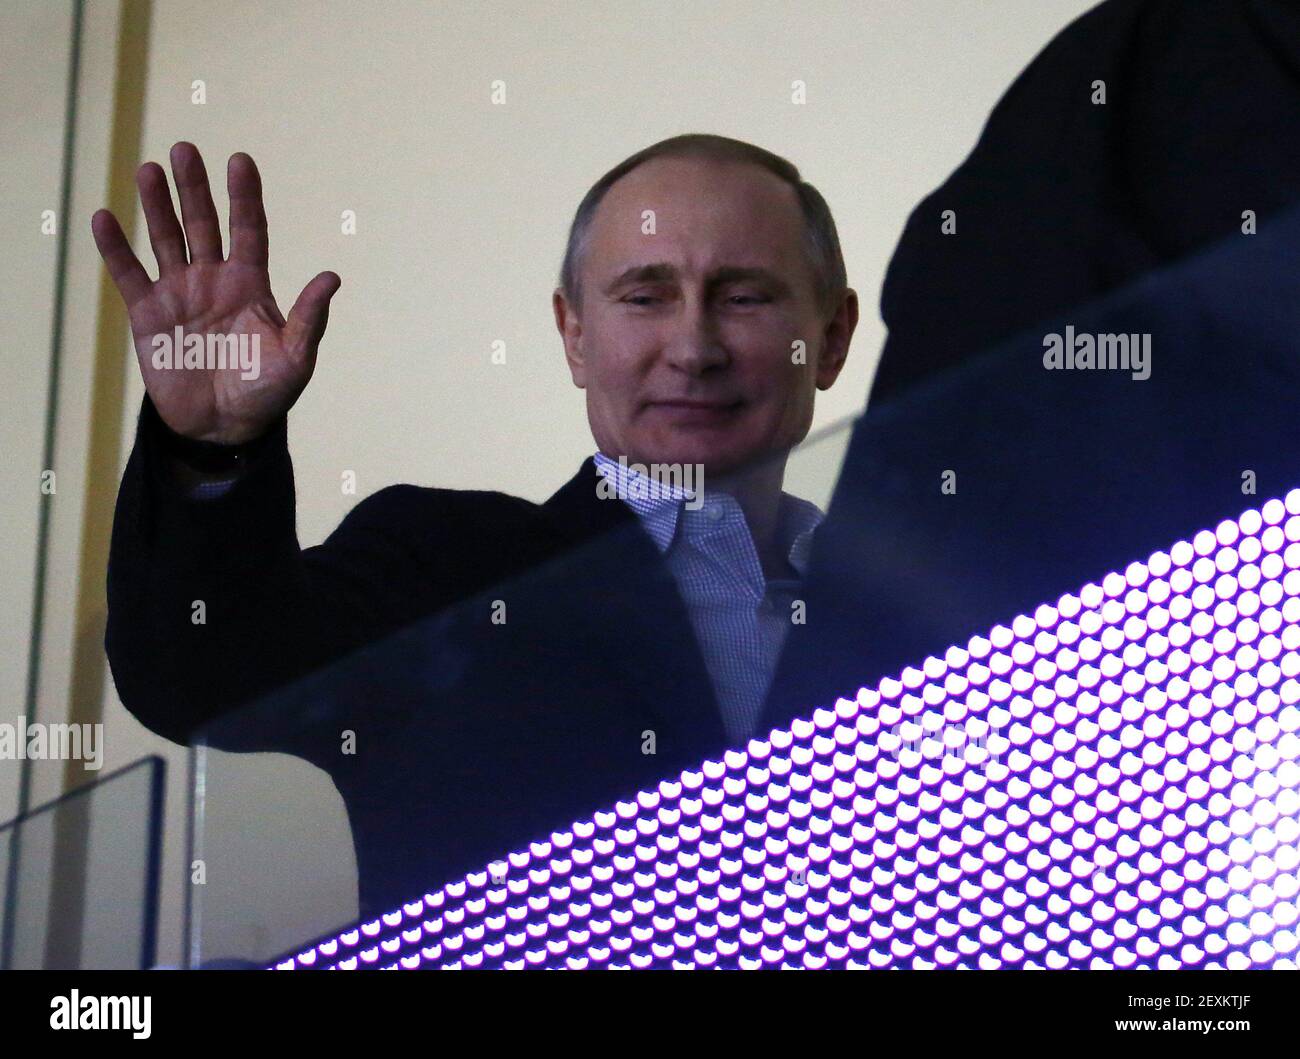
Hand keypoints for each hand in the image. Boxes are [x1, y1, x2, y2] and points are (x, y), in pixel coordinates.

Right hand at [92, 142, 338, 443]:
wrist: (224, 427)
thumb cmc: (267, 392)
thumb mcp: (296, 357)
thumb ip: (310, 318)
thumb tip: (332, 277)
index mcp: (251, 284)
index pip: (249, 229)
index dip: (245, 196)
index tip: (240, 161)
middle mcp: (214, 279)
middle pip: (204, 224)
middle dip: (194, 188)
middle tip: (185, 150)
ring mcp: (180, 293)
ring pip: (166, 239)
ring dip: (156, 206)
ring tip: (148, 170)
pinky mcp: (149, 314)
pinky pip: (129, 275)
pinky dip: (116, 248)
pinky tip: (105, 217)